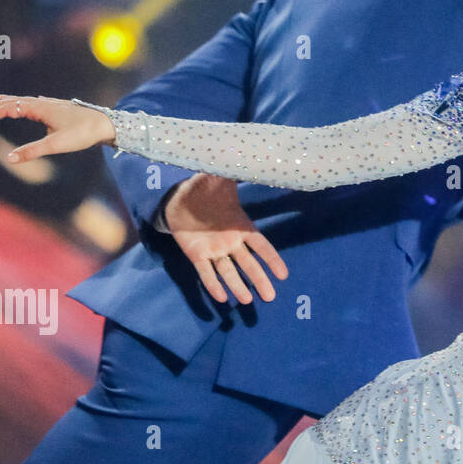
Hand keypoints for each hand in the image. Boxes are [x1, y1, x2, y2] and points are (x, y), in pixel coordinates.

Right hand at [0, 94, 115, 160]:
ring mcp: (57, 105)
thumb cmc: (83, 133)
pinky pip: (42, 102)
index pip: (12, 109)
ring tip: (3, 99)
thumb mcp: (55, 145)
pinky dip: (32, 102)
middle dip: (1, 104)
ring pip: (30, 101)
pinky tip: (36, 102)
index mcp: (42, 109)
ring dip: (15, 101)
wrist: (108, 124)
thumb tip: (9, 159)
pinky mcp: (65, 109)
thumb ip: (32, 151)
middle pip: (19, 102)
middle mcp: (48, 104)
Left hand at [163, 173, 287, 304]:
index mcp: (241, 226)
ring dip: (237, 287)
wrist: (179, 199)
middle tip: (270, 298)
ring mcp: (214, 250)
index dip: (272, 259)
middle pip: (248, 265)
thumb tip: (248, 161)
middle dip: (259, 280)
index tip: (284, 275)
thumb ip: (233, 174)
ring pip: (229, 272)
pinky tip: (221, 298)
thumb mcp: (219, 179)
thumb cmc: (204, 189)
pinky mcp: (196, 255)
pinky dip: (213, 285)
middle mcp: (230, 242)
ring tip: (247, 302)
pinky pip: (206, 273)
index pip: (261, 245)